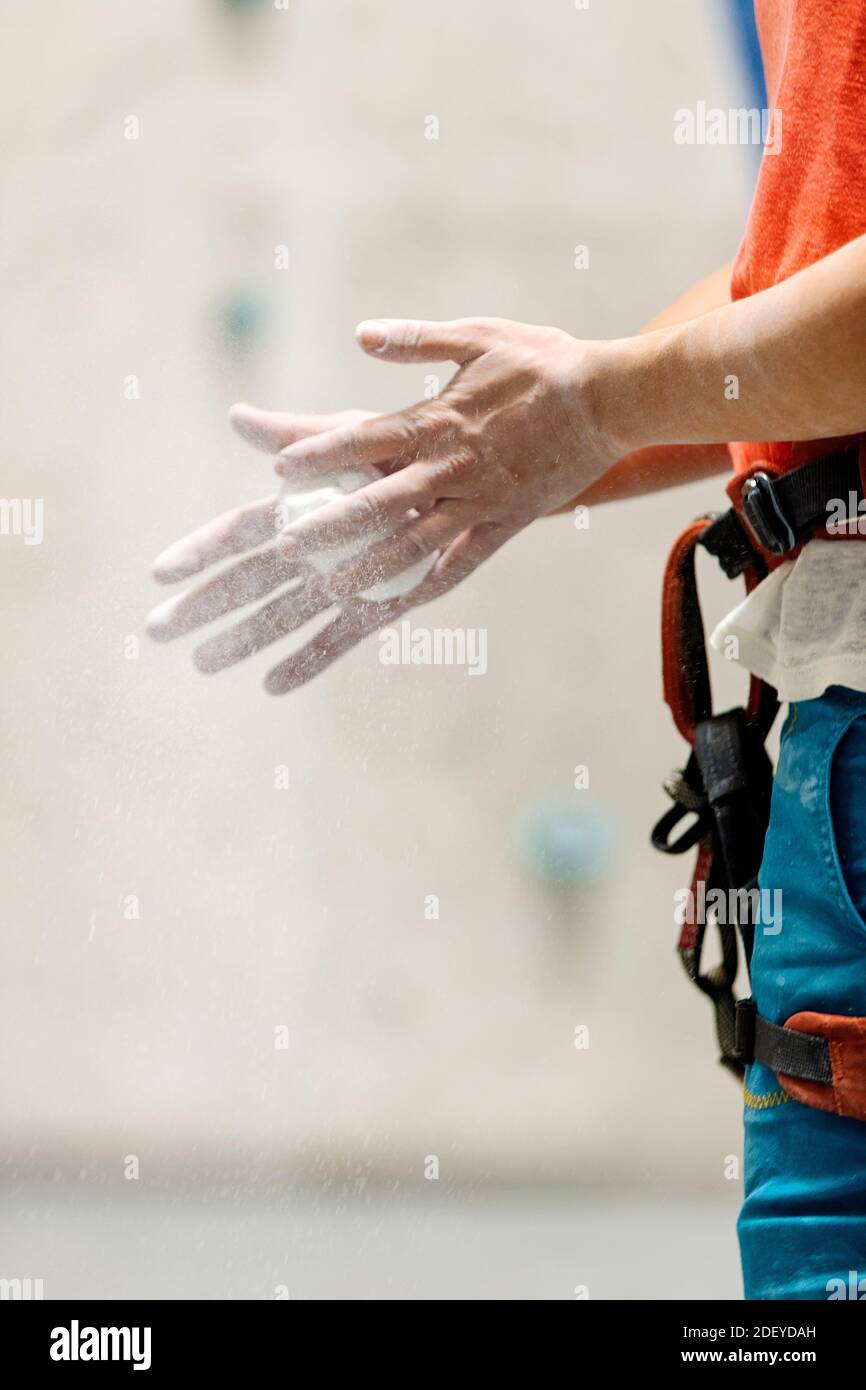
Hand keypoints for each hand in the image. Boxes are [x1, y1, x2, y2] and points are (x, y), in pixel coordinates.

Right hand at [147, 404, 487, 692]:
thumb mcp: (350, 437)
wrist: (465, 478)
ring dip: (242, 641)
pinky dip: (308, 661)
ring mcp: (339, 581)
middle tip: (157, 631)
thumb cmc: (403, 450)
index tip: (160, 571)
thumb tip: (237, 417)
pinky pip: (338, 638)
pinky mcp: (375, 605)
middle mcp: (310, 551)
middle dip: (202, 608)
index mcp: (296, 509)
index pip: (236, 535)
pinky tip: (272, 686)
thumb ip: (298, 436)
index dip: (199, 551)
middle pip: (246, 584)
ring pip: (281, 618)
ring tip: (202, 664)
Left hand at [271, 316, 618, 598]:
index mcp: (437, 421)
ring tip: (331, 587)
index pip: (366, 439)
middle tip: (286, 544)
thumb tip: (362, 335)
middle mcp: (450, 467)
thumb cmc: (543, 363)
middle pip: (378, 500)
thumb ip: (416, 341)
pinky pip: (462, 564)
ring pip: (413, 541)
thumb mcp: (478, 337)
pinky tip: (401, 608)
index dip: (321, 455)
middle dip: (329, 523)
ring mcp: (478, 502)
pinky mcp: (505, 524)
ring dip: (369, 564)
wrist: (609, 400)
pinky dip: (430, 586)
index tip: (281, 468)